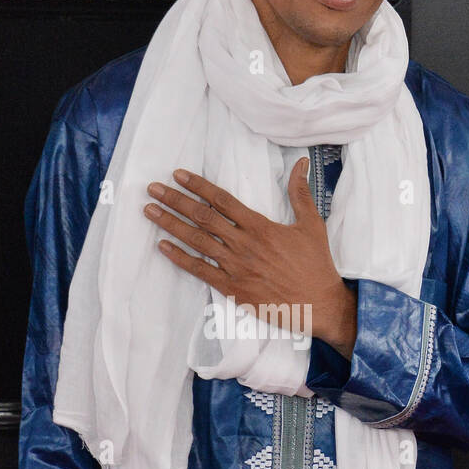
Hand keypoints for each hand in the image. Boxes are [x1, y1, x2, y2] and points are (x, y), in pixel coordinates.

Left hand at [142, 159, 357, 358]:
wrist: (318, 305)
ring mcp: (236, 267)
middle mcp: (244, 244)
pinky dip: (179, 258)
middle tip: (152, 189)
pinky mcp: (233, 289)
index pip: (222, 200)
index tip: (178, 175)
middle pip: (202, 217)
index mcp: (260, 226)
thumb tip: (301, 163)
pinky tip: (162, 246)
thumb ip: (300, 193)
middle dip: (174, 200)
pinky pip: (200, 271)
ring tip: (149, 211)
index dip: (198, 185)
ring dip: (170, 224)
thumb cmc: (316, 265)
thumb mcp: (312, 224)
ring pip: (196, 241)